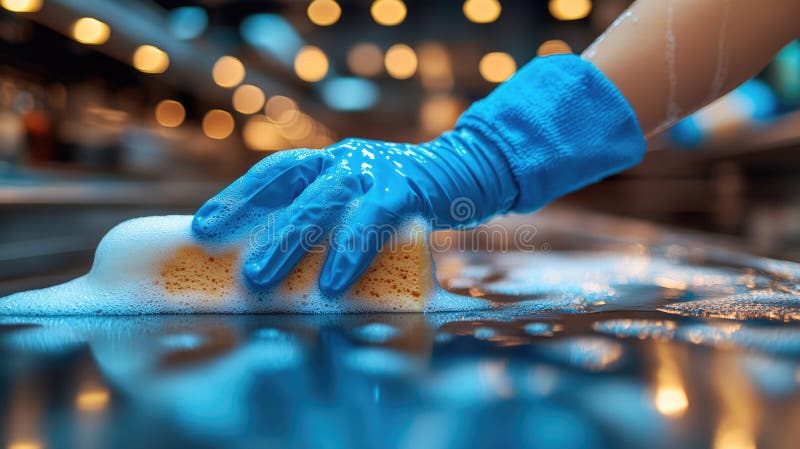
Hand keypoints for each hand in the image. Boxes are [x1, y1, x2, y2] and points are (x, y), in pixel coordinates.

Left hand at [192, 131, 517, 294]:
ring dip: (290, 241)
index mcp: (328, 162)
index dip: (237, 197)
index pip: (274, 173)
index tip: (202, 227)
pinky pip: (373, 219)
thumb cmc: (402, 200)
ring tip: (264, 279)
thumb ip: (331, 225)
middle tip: (232, 267)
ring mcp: (375, 171)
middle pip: (292, 188)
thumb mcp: (360, 203)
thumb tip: (284, 270)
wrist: (465, 170)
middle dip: (257, 227)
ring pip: (324, 202)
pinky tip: (333, 281)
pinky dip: (350, 250)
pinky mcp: (406, 188)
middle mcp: (344, 160)